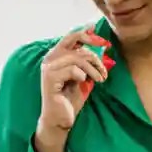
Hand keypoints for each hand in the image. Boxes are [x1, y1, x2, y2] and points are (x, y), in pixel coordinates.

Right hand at [35, 30, 112, 151]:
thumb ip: (88, 61)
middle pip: (76, 44)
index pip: (71, 36)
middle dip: (94, 56)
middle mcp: (50, 58)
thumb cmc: (71, 97)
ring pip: (77, 57)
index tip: (102, 40)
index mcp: (57, 55)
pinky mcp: (50, 78)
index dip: (87, 33)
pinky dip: (83, 76)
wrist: (61, 118)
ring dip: (93, 69)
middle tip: (104, 70)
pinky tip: (83, 83)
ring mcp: (48, 68)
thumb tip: (102, 45)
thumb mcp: (83, 76)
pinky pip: (73, 69)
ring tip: (99, 79)